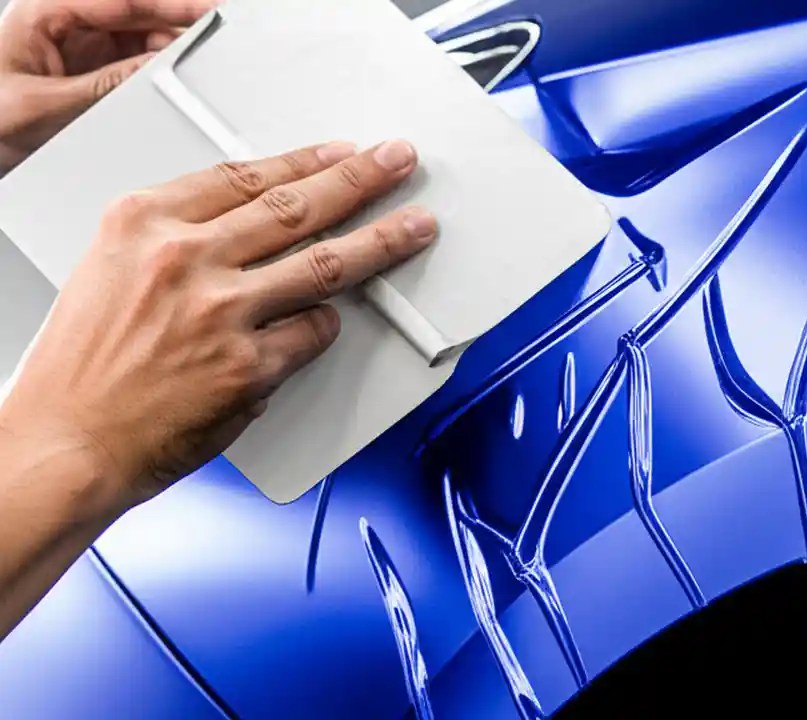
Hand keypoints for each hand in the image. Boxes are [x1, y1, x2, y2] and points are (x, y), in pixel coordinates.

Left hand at [0, 0, 214, 171]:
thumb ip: (108, 84)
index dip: (170, 4)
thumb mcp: (51, 104)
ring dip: (166, 53)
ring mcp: (81, 45)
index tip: (206, 10)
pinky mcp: (92, 68)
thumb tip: (157, 68)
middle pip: (136, 15)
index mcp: (45, 13)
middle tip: (209, 45)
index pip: (121, 0)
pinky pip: (134, 61)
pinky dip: (156, 70)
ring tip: (190, 72)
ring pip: (140, 37)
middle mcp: (65, 23)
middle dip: (173, 28)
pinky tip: (172, 82)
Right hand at [0, 139, 436, 506]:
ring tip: (414, 227)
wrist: (65, 442)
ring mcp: (222, 312)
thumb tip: (250, 229)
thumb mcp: (111, 269)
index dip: (306, 160)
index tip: (339, 152)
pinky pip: (312, 333)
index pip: (246, 176)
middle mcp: (184, 259)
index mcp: (143, 223)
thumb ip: (180, 240)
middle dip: (360, 179)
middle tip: (396, 163)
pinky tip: (327, 322)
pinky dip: (323, 328)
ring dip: (382, 241)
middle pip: (297, 206)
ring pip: (325, 264)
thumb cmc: (80, 367)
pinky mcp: (249, 366)